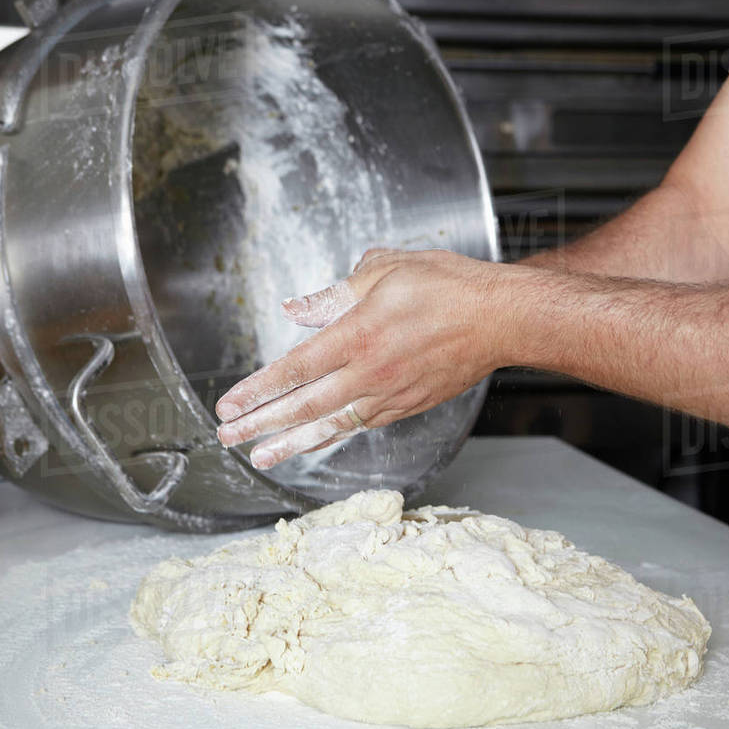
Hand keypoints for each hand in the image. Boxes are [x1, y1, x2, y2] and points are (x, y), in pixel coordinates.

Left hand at [214, 249, 509, 468]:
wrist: (501, 318)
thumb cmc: (448, 286)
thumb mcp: (385, 270)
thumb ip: (334, 294)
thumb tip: (294, 310)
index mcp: (358, 335)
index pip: (293, 371)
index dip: (257, 391)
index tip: (228, 406)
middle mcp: (369, 372)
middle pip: (304, 407)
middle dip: (261, 425)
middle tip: (227, 438)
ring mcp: (390, 394)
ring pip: (330, 426)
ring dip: (291, 443)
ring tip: (261, 457)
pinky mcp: (408, 404)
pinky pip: (361, 424)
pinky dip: (332, 435)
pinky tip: (315, 440)